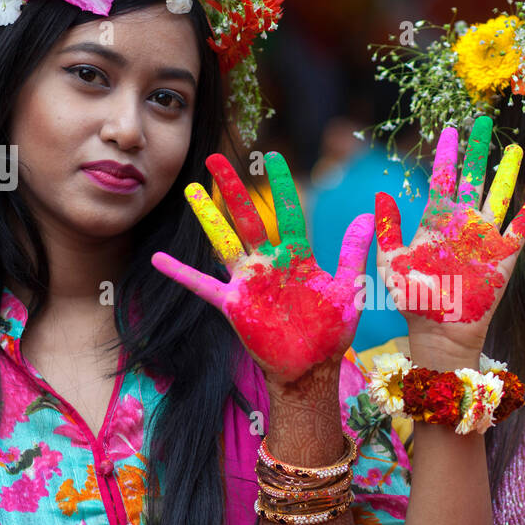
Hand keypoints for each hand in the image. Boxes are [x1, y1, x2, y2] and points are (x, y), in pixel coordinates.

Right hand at [152, 152, 373, 383]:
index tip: (272, 156)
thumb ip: (353, 252)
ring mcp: (248, 283)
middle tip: (216, 158)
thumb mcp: (348, 288)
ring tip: (190, 190)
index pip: (287, 212)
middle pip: (248, 217)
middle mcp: (269, 264)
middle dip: (232, 188)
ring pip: (224, 241)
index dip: (280, 185)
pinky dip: (179, 273)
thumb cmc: (331, 331)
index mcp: (297, 257)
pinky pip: (201, 285)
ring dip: (208, 217)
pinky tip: (156, 259)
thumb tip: (368, 214)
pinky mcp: (233, 305)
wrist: (312, 368)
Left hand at [374, 117, 524, 359]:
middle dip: (478, 150)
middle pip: (474, 178)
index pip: (443, 179)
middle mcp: (462, 225)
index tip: (451, 129)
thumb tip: (380, 195)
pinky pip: (521, 228)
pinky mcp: (504, 256)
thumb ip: (387, 230)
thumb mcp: (392, 264)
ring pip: (499, 196)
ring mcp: (485, 238)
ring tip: (516, 147)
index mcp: (435, 223)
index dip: (447, 154)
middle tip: (484, 121)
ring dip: (508, 172)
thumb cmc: (413, 301)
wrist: (439, 331)